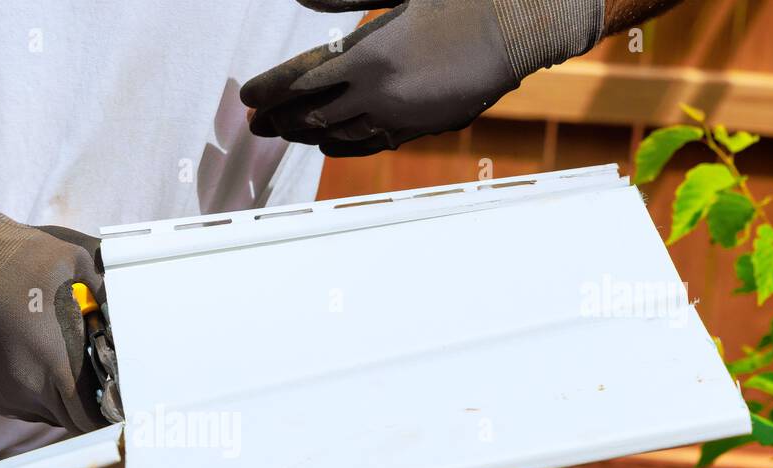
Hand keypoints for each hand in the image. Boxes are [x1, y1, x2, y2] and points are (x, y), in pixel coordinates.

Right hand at [0, 186, 105, 433]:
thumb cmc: (25, 262)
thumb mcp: (79, 263)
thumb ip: (112, 289)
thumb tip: (136, 307)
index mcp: (56, 362)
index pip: (92, 418)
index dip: (112, 415)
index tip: (125, 404)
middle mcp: (32, 387)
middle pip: (76, 424)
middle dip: (95, 412)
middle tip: (108, 389)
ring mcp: (13, 393)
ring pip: (56, 419)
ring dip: (71, 405)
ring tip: (79, 375)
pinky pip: (35, 411)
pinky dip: (49, 401)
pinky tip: (53, 374)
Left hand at [241, 0, 605, 156]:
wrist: (526, 18)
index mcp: (371, 55)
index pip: (303, 80)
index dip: (271, 90)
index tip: (247, 95)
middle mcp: (382, 93)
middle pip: (314, 113)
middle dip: (280, 117)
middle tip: (254, 122)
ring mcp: (404, 114)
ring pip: (341, 133)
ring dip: (309, 132)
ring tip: (286, 131)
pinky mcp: (425, 125)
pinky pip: (373, 143)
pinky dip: (345, 144)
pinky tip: (330, 144)